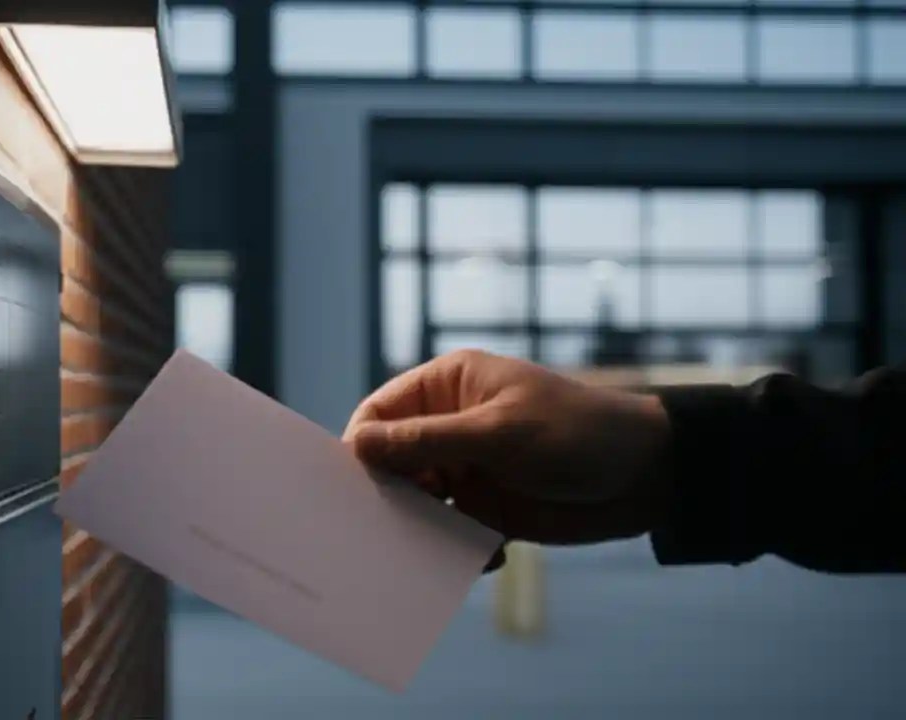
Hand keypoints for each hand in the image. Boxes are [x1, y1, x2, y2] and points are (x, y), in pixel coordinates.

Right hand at [343, 351, 671, 545]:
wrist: (651, 476)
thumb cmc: (576, 432)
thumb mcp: (498, 433)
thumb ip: (427, 442)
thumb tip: (358, 446)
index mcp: (449, 387)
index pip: (381, 413)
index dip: (361, 446)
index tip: (348, 485)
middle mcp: (451, 426)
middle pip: (393, 461)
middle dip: (386, 493)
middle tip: (378, 527)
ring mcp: (469, 469)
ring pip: (419, 502)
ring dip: (420, 527)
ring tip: (424, 551)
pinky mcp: (490, 510)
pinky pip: (452, 533)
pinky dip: (456, 550)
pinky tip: (482, 557)